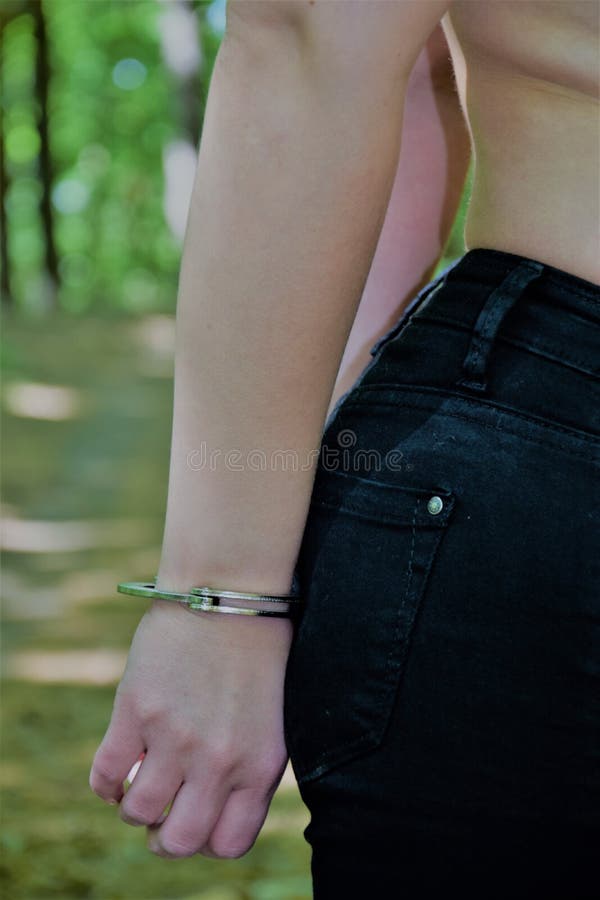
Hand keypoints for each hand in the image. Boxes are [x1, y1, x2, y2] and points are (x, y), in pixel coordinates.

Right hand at [89, 597, 293, 858]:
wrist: (227, 592)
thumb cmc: (256, 650)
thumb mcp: (274, 717)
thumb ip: (250, 766)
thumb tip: (218, 807)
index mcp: (259, 765)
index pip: (228, 843)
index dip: (207, 841)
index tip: (196, 820)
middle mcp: (219, 760)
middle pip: (180, 840)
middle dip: (165, 839)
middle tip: (160, 820)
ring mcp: (175, 737)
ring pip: (138, 811)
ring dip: (133, 807)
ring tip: (138, 786)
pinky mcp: (136, 710)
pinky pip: (105, 775)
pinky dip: (104, 784)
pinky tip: (116, 771)